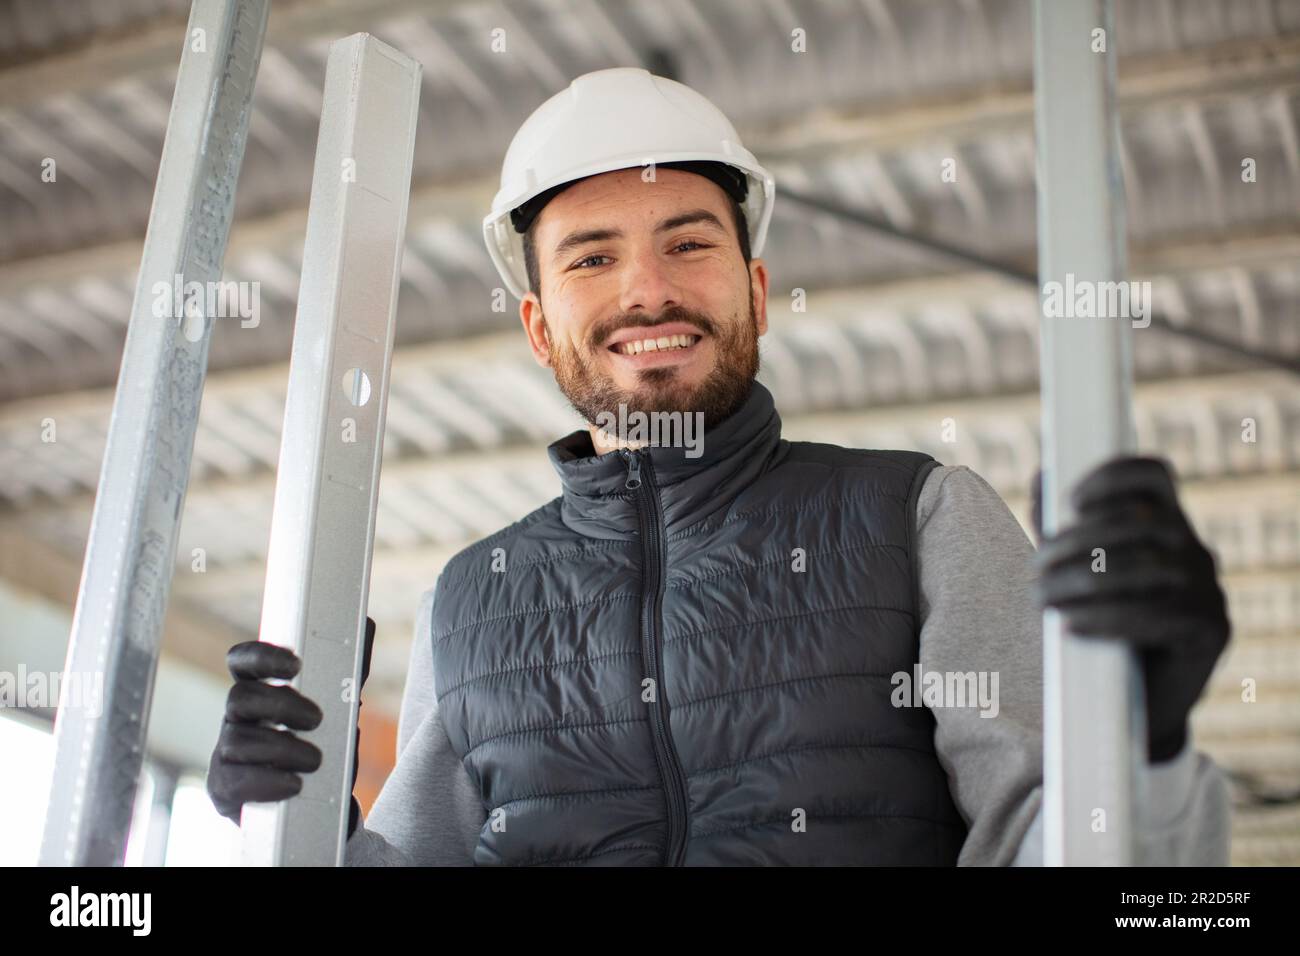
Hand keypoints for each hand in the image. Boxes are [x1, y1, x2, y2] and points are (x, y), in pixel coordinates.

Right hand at [207, 617, 376, 835]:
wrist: (312, 801)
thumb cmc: (319, 743)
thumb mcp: (338, 707)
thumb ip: (350, 671)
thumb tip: (365, 624)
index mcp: (259, 690)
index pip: (244, 661)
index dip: (262, 657)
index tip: (295, 664)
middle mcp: (237, 718)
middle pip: (239, 697)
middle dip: (279, 705)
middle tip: (317, 719)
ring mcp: (225, 753)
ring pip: (237, 740)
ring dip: (281, 748)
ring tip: (315, 760)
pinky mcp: (224, 788)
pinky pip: (233, 781)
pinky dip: (266, 782)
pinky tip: (292, 784)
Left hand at [1032, 457, 1229, 762]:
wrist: (1128, 705)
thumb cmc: (1099, 628)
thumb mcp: (1075, 575)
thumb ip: (1061, 529)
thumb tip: (1040, 475)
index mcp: (1165, 527)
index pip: (1154, 477)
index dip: (1114, 476)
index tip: (1071, 501)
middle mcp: (1194, 551)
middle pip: (1140, 522)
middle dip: (1077, 541)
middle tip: (1034, 570)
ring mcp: (1210, 590)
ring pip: (1148, 568)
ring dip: (1084, 583)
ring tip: (1043, 601)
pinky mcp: (1212, 630)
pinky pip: (1163, 616)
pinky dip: (1108, 619)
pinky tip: (1071, 627)